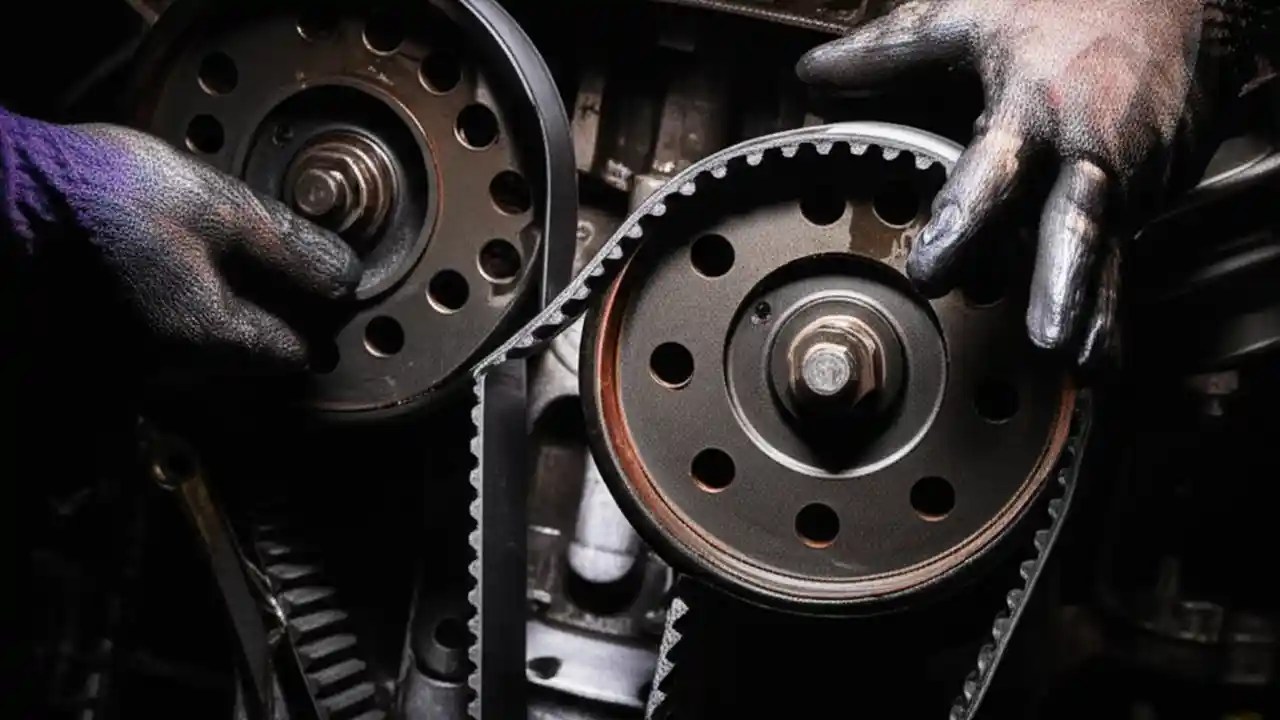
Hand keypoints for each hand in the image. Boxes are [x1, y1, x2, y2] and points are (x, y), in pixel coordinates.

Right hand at [5, 112, 360, 369]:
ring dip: (210, 330)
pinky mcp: (83, 368)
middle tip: (246, 267)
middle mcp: (164, 378)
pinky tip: (150, 296)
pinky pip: (142, 377)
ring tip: (189, 269)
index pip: (299, 353)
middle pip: (246, 367)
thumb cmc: (92, 193)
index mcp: (208, 341)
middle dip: (262, 324)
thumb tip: (346, 281)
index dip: (314, 313)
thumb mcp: (217, 205)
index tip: (310, 282)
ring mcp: (118, 380)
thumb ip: (292, 250)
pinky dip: (158, 347)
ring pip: (196, 369)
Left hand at [798, 0, 1238, 359]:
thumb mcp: (971, 16)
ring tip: (1087, 364)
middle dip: (1062, 284)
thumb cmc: (1072, 4)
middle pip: (1073, 223)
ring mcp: (1127, 173)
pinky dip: (1112, 300)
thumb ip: (890, 52)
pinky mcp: (1154, 190)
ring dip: (1097, 310)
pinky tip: (1100, 349)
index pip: (995, 170)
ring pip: (1109, 251)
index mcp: (1034, 105)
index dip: (965, 221)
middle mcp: (1086, 147)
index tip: (933, 269)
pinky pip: (1126, 251)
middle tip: (1047, 338)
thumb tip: (812, 74)